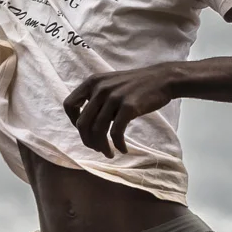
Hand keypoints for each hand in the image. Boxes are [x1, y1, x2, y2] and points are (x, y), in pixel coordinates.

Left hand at [64, 64, 181, 155]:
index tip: (85, 130)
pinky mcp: (129, 106)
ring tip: (109, 153)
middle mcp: (100, 88)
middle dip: (87, 140)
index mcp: (92, 82)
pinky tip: (123, 149)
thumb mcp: (110, 84)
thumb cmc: (136, 85)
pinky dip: (118, 145)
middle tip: (97, 149)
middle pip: (82, 123)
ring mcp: (114, 97)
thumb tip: (85, 124)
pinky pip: (116, 133)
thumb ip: (96, 98)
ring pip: (97, 130)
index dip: (73, 122)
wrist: (162, 79)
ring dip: (102, 147)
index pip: (69, 105)